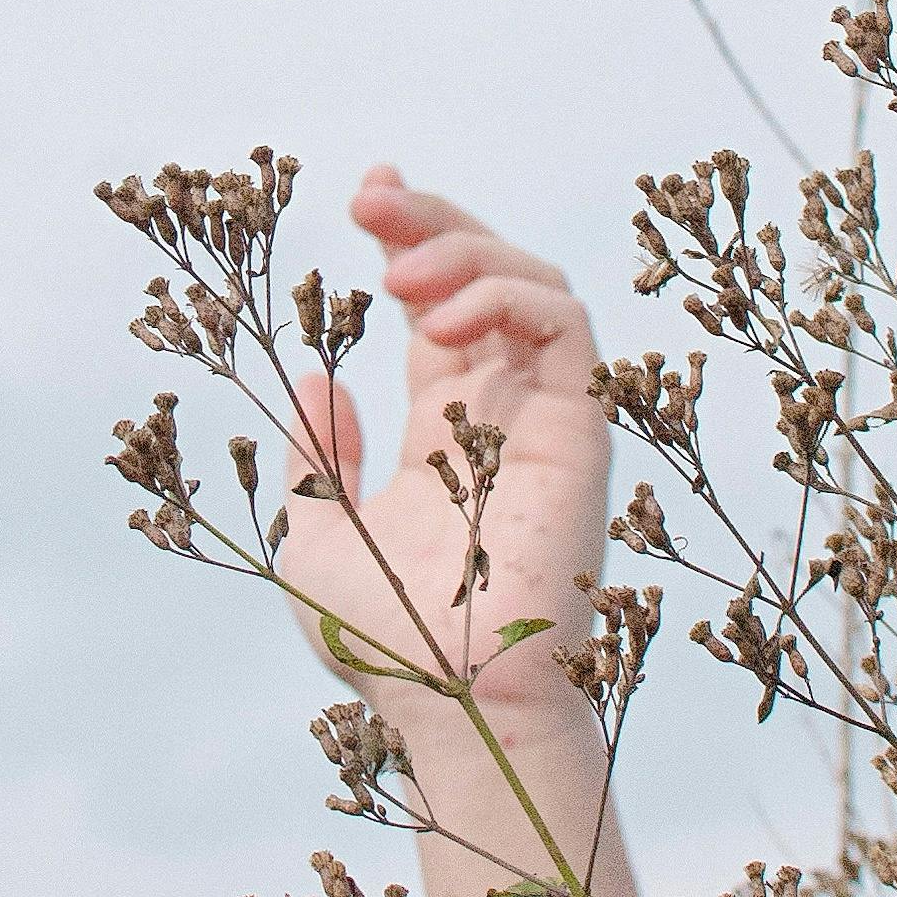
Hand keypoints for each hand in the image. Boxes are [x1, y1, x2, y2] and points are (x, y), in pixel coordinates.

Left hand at [275, 168, 609, 730]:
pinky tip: (438, 322)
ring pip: (536, 283)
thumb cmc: (384, 641)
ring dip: (466, 252)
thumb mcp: (315, 531)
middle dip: (433, 220)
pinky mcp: (582, 429)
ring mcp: (546, 417)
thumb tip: (320, 375)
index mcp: (446, 431)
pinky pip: (568, 326)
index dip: (412, 240)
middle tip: (371, 197)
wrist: (447, 702)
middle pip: (489, 277)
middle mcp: (503, 413)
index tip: (363, 194)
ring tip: (396, 280)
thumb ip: (316, 455)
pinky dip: (507, 296)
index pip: (442, 309)